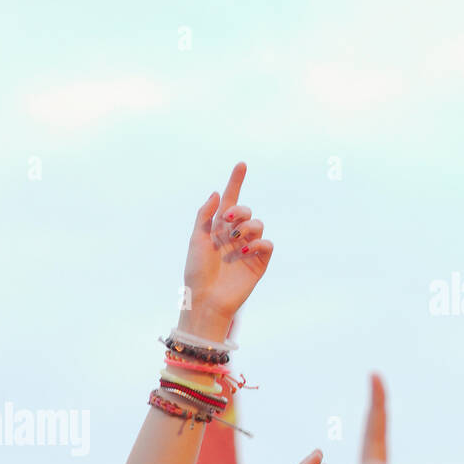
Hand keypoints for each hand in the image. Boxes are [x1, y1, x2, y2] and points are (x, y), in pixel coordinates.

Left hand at [179, 163, 273, 338]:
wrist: (206, 299)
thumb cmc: (197, 272)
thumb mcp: (196, 239)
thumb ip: (205, 214)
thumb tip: (217, 192)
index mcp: (217, 229)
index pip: (229, 201)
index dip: (235, 182)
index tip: (241, 164)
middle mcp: (234, 236)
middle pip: (246, 210)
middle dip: (239, 210)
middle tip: (228, 220)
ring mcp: (247, 249)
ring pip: (258, 224)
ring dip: (247, 227)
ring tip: (236, 241)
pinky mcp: (259, 262)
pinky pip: (267, 244)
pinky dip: (258, 243)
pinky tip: (245, 252)